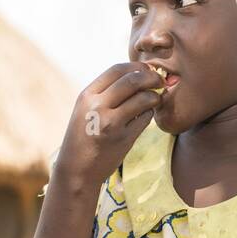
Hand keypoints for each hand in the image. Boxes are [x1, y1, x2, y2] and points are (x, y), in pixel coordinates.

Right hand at [52, 62, 164, 194]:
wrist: (77, 170)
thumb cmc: (83, 137)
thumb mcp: (85, 110)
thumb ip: (105, 93)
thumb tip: (136, 74)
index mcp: (87, 95)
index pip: (117, 69)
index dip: (137, 66)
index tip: (146, 70)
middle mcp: (98, 106)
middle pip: (133, 80)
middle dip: (151, 78)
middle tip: (159, 82)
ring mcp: (111, 123)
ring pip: (143, 98)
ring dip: (154, 96)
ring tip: (154, 99)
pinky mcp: (123, 138)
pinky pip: (145, 118)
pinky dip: (150, 113)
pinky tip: (145, 116)